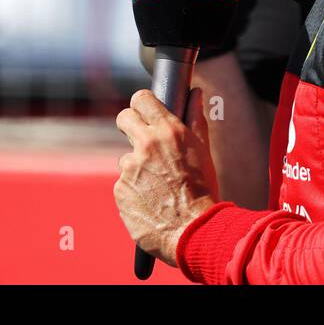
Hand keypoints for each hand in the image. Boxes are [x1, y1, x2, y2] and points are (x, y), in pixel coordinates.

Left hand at [114, 88, 219, 266]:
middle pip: (123, 118)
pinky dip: (133, 191)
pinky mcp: (120, 190)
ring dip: (137, 168)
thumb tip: (194, 93)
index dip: (142, 104)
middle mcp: (146, 145)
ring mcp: (130, 168)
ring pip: (126, 158)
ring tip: (158, 187)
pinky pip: (123, 184)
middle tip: (141, 141)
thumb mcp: (203, 151)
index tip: (144, 112)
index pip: (142, 99)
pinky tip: (150, 202)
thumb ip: (195, 119)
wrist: (194, 231)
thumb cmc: (204, 191)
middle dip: (129, 125)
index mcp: (169, 132)